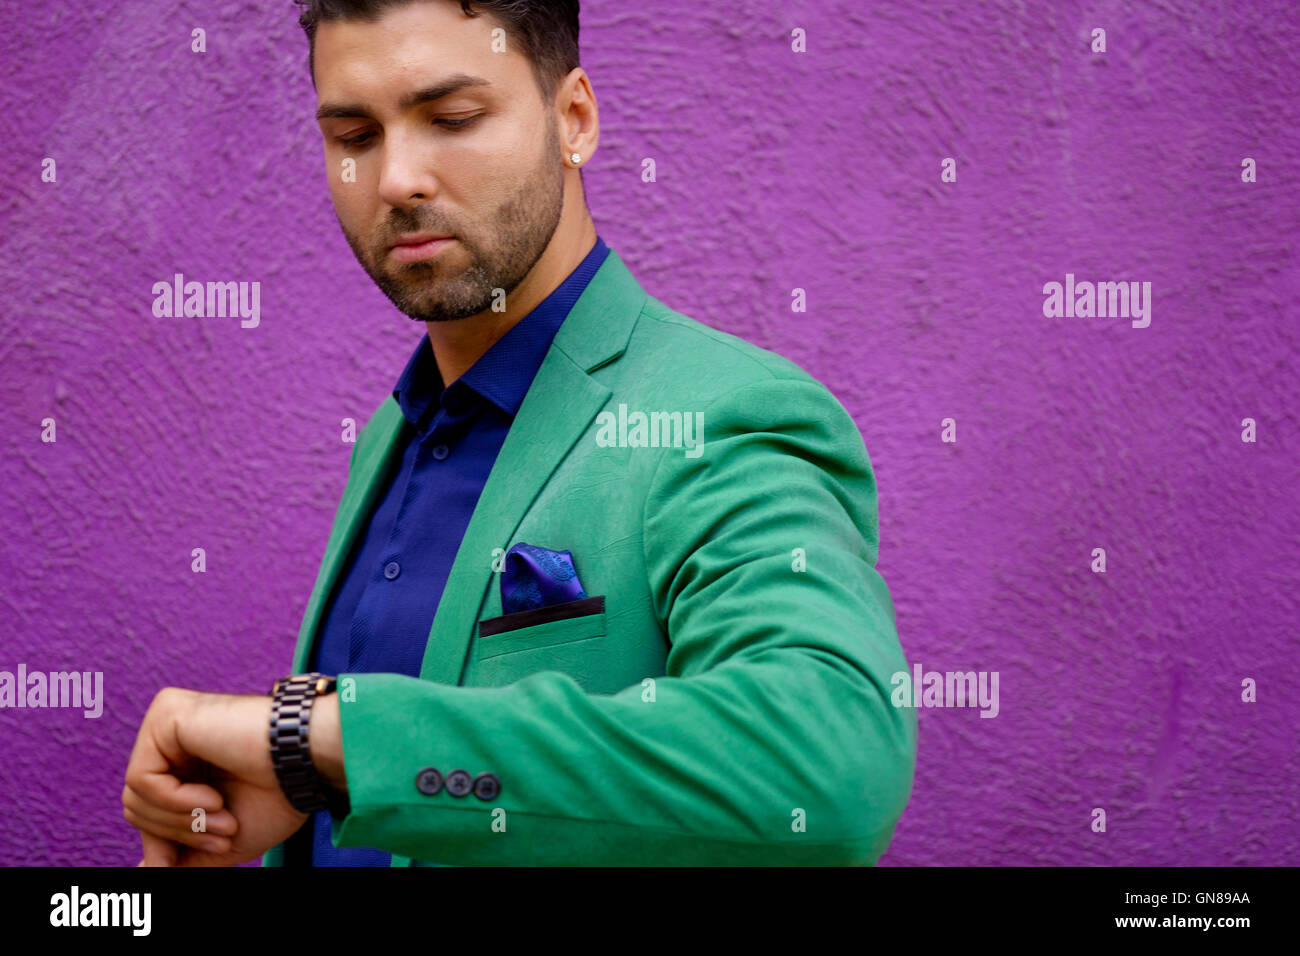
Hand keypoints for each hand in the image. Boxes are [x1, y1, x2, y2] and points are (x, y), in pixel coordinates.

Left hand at [122, 687, 330, 865]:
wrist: (306, 764)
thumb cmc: (276, 795)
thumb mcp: (219, 837)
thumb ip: (179, 850)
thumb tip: (144, 871)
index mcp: (183, 759)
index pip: (147, 810)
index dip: (171, 840)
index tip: (217, 846)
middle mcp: (170, 735)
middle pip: (136, 804)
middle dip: (179, 832)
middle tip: (225, 830)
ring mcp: (166, 720)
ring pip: (135, 795)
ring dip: (183, 819)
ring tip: (224, 814)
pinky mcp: (167, 713)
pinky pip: (141, 778)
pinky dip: (176, 801)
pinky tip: (214, 797)